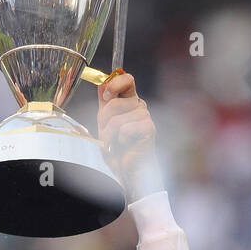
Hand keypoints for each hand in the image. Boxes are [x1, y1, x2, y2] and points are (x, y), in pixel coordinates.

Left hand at [97, 71, 159, 201]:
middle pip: (115, 102)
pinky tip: (127, 145)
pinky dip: (120, 140)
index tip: (105, 96)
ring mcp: (145, 116)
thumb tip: (101, 83)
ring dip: (110, 134)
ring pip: (118, 118)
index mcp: (130, 101)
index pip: (127, 79)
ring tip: (115, 142)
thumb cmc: (118, 148)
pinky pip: (126, 128)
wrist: (127, 170)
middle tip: (107, 134)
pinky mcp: (149, 129)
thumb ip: (104, 103)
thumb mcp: (105, 123)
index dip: (114, 84)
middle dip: (104, 121)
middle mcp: (139, 106)